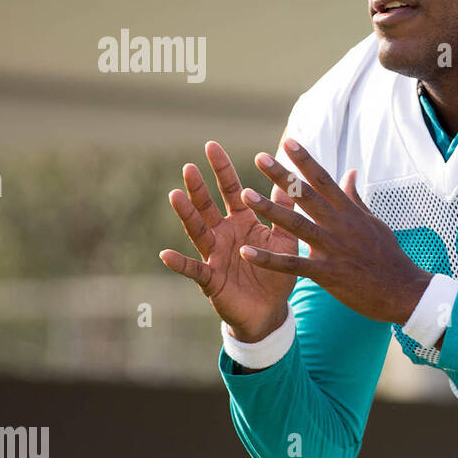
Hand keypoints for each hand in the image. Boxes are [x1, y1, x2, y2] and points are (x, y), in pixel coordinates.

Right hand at [158, 141, 297, 341]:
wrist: (271, 311)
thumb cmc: (276, 273)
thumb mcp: (284, 239)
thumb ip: (285, 211)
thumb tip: (291, 178)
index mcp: (242, 222)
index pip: (231, 191)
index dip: (222, 170)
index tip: (212, 146)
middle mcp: (223, 235)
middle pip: (208, 206)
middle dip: (199, 187)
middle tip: (189, 166)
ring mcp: (214, 256)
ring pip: (198, 231)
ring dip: (187, 215)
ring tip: (175, 195)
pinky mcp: (210, 279)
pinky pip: (193, 270)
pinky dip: (180, 263)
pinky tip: (166, 254)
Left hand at [237, 137, 432, 325]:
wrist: (404, 290)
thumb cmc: (389, 256)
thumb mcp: (374, 222)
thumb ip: (355, 198)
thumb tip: (350, 173)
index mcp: (350, 212)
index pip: (324, 180)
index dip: (305, 160)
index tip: (288, 142)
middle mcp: (340, 225)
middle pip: (307, 196)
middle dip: (283, 176)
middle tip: (260, 158)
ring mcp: (333, 248)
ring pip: (297, 225)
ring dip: (270, 209)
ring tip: (245, 195)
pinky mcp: (328, 273)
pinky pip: (293, 265)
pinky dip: (269, 259)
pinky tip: (246, 252)